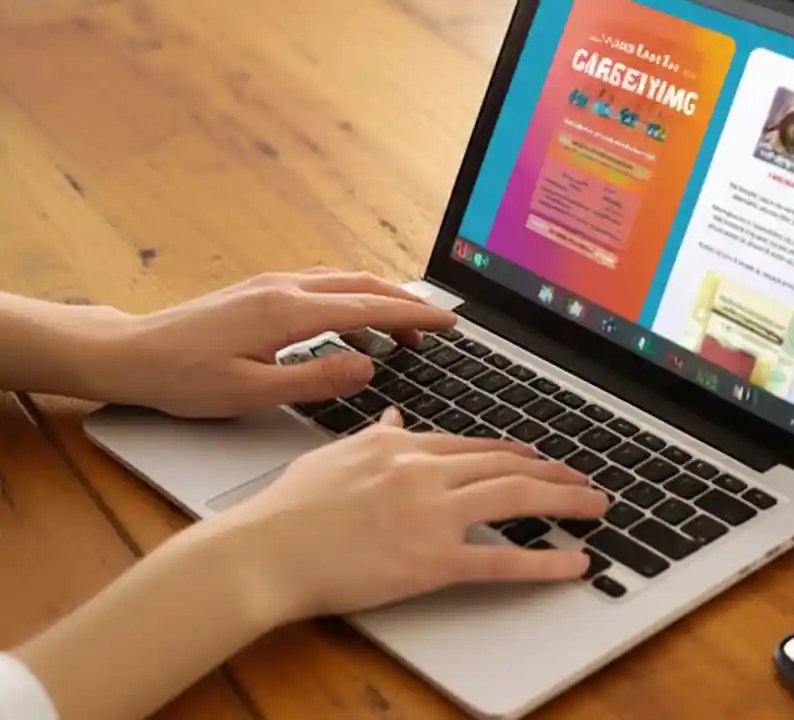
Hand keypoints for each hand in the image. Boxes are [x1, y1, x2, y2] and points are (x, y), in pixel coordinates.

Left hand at [94, 268, 452, 417]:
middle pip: (364, 285)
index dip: (414, 317)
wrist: (130, 355)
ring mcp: (271, 285)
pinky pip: (323, 286)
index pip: (369, 308)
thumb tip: (368, 369)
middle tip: (438, 328)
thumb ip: (317, 380)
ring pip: (344, 281)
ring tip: (404, 332)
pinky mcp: (261, 291)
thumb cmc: (184, 379)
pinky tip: (354, 325)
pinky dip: (352, 300)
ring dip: (380, 300)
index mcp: (288, 312)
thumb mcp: (253, 393)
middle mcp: (284, 288)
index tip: (448, 325)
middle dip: (407, 304)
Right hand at [212, 409, 608, 621]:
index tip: (539, 458)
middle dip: (554, 472)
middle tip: (584, 480)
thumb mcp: (334, 455)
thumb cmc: (288, 509)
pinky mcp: (430, 561)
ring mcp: (431, 515)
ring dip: (565, 501)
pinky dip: (545, 562)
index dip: (515, 453)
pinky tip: (574, 563)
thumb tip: (395, 418)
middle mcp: (425, 472)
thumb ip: (373, 436)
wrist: (263, 550)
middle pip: (507, 465)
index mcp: (402, 446)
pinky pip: (501, 561)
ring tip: (596, 506)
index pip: (475, 445)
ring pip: (516, 499)